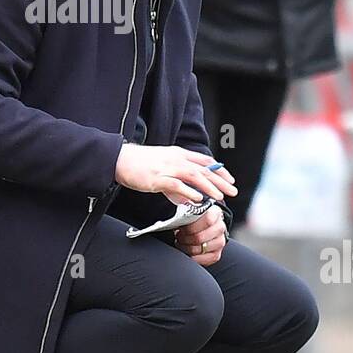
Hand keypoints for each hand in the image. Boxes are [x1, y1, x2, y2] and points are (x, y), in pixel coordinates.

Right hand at [115, 145, 236, 206]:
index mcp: (178, 154)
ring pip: (194, 176)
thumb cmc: (139, 164)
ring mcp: (167, 168)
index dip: (219, 170)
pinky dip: (188, 191)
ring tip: (220, 197)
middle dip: (220, 180)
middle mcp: (175, 159)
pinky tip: (198, 199)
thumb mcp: (162, 166)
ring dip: (209, 186)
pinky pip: (176, 185)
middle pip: (203, 169)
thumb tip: (186, 196)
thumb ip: (176, 179)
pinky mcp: (157, 178)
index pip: (204, 161)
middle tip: (232, 191)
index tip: (230, 179)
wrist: (120, 160)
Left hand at [173, 206, 227, 266]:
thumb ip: (187, 204)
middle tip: (178, 235)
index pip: (207, 220)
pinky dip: (191, 257)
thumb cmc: (194, 217)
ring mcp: (220, 242)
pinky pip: (202, 259)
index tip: (181, 226)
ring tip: (181, 242)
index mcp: (215, 213)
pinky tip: (187, 250)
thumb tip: (184, 206)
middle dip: (185, 238)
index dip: (192, 225)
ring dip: (186, 247)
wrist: (202, 226)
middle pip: (200, 237)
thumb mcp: (191, 207)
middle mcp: (220, 228)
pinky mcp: (216, 254)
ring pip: (200, 249)